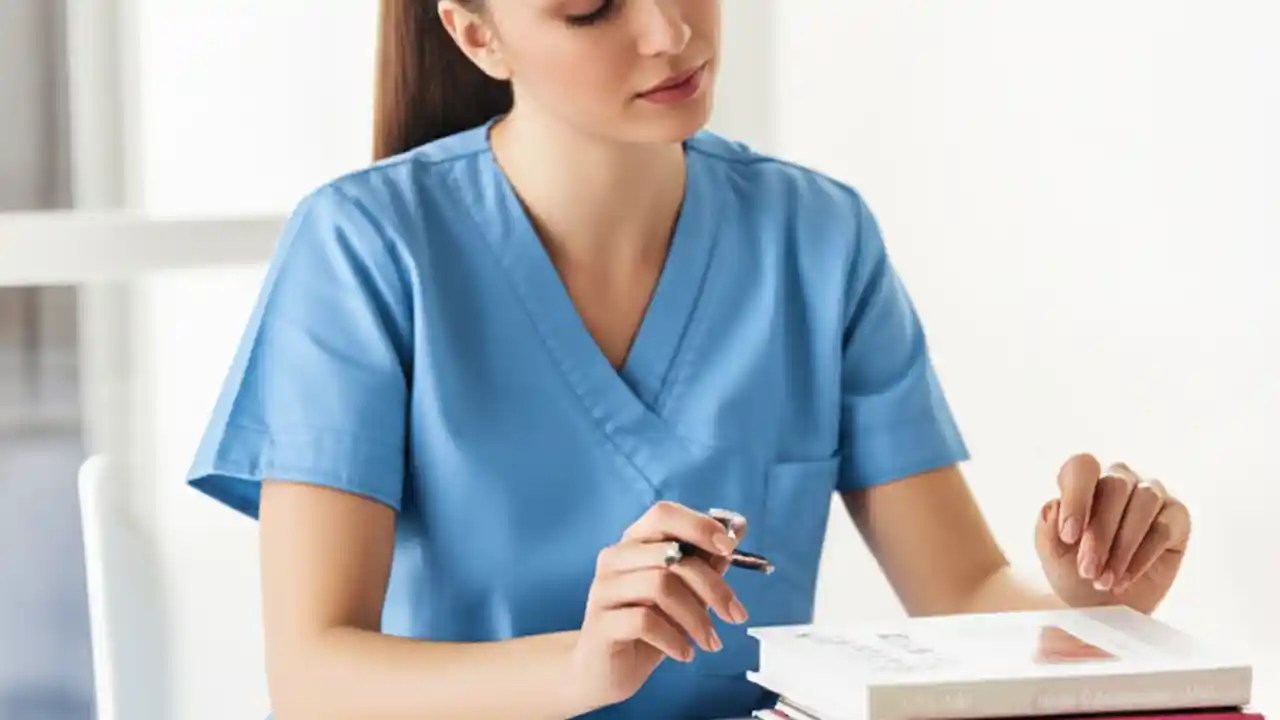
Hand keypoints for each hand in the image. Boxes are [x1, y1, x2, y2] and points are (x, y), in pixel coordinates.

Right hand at [567, 501, 749, 711]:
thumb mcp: (685, 592)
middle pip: (670, 555)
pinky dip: (674, 639)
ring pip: (660, 587)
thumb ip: (706, 559)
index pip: (664, 514)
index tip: (730, 548)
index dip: (699, 526)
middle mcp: (615, 558)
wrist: (605, 673)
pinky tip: (685, 653)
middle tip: (736, 614)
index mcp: (635, 542)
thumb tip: (737, 526)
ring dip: (697, 617)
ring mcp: (604, 589)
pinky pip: (645, 621)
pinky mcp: (600, 623)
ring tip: (710, 641)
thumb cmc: (648, 627)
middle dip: (712, 585)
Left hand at [1035, 454, 1190, 613]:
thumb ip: (1047, 529)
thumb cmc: (1074, 572)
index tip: (1068, 535)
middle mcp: (1119, 481)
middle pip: (1114, 487)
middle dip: (1100, 533)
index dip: (1076, 497)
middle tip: (1087, 570)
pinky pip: (1164, 528)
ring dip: (1122, 547)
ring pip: (1143, 503)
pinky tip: (1124, 578)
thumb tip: (1053, 506)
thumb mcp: (1052, 555)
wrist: (1101, 606)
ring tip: (1105, 580)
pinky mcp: (1176, 518)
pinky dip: (1142, 557)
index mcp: (1083, 481)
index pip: (1082, 468)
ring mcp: (1151, 495)